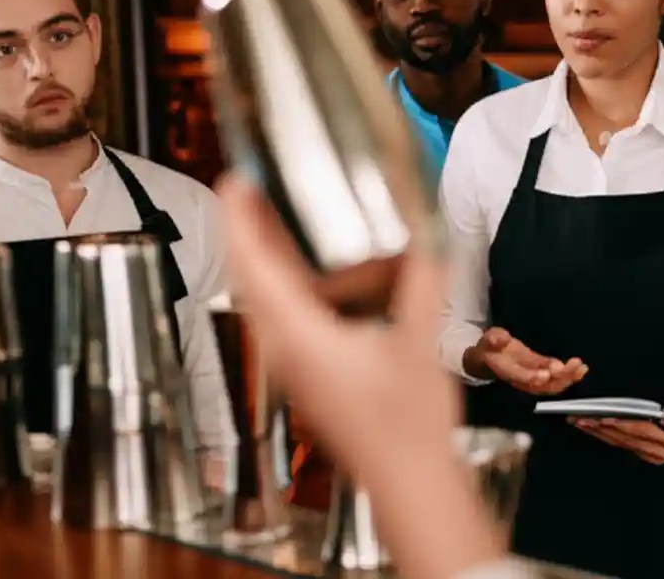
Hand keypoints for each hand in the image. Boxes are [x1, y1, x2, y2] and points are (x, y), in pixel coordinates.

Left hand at [217, 175, 502, 576]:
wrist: (409, 479)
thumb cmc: (407, 426)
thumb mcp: (419, 344)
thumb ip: (424, 284)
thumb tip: (431, 239)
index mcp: (303, 339)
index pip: (256, 269)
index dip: (240, 222)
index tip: (232, 184)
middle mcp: (289, 354)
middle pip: (251, 283)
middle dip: (246, 234)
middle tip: (247, 195)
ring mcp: (298, 371)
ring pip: (265, 304)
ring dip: (264, 262)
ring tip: (271, 227)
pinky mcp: (313, 380)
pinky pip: (284, 323)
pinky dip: (285, 290)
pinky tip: (309, 283)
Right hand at [463, 328, 588, 394]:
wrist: (490, 358)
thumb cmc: (489, 348)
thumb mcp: (488, 339)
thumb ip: (493, 340)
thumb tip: (500, 339)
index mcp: (507, 371)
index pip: (519, 377)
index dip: (532, 377)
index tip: (545, 374)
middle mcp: (523, 378)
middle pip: (541, 385)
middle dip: (558, 378)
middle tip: (570, 367)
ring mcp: (534, 376)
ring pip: (552, 384)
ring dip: (567, 378)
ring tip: (581, 368)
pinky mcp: (542, 370)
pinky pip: (556, 376)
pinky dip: (569, 374)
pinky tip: (582, 368)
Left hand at [570, 390, 663, 464]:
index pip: (641, 430)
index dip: (620, 424)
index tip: (601, 417)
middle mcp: (662, 450)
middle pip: (625, 438)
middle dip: (601, 428)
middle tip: (578, 418)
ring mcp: (656, 453)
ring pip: (622, 443)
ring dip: (600, 432)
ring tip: (579, 422)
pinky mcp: (651, 450)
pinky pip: (626, 443)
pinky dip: (609, 435)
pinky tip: (594, 427)